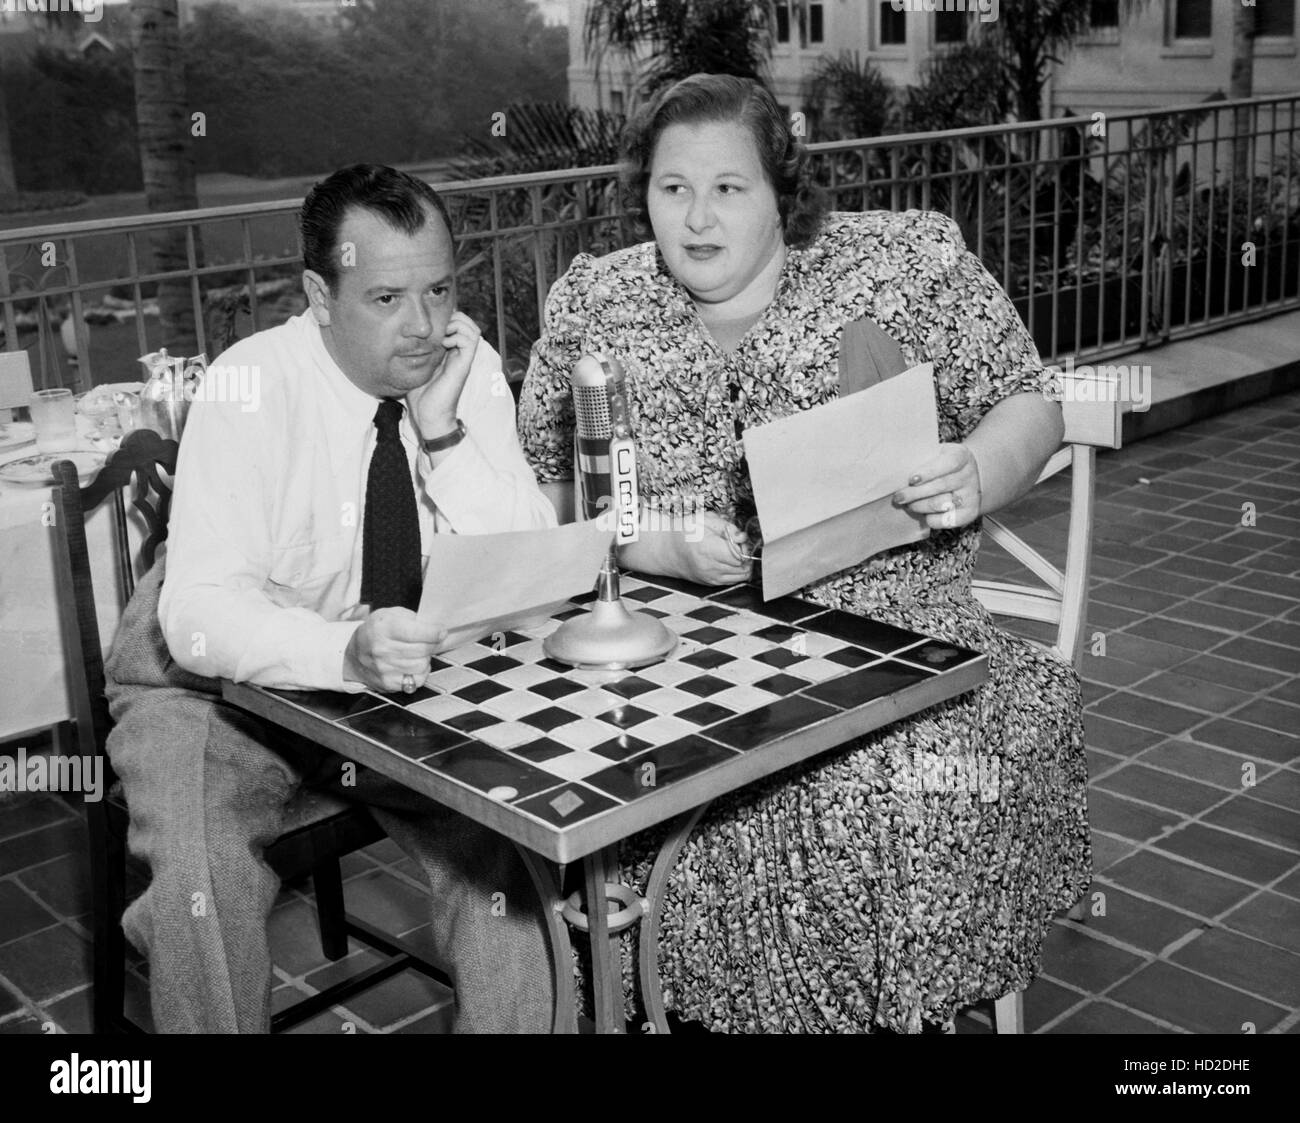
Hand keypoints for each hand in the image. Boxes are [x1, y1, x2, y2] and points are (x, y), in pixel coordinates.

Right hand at [342, 607, 447, 692]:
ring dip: (425, 658)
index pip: (415, 632)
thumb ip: (414, 618)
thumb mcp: (391, 614)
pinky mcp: (388, 683)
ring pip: (421, 665)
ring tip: (418, 652)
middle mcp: (382, 648)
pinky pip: (417, 680)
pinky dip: (420, 672)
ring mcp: (384, 668)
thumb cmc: (378, 631)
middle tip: (431, 640)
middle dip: (432, 644)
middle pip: (422, 649)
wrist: (354, 655)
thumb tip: (436, 628)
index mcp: (383, 627)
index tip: (441, 631)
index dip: (433, 632)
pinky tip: (412, 664)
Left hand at [406, 311, 480, 437]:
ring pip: (473, 329)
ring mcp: (463, 359)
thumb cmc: (421, 396)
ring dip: (458, 325)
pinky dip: (458, 336)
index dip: (448, 318)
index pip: (458, 325)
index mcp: (449, 353)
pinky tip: (444, 343)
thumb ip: (415, 354)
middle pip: (469, 323)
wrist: (429, 416)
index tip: (432, 324)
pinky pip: (470, 340)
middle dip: (455, 318)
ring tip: (443, 334)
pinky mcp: (464, 365)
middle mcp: (459, 354)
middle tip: (439, 327)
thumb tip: (401, 341)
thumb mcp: (415, 368)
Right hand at [667, 511, 752, 585]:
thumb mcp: (704, 519)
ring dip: (744, 563)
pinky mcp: (711, 583)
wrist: (665, 550)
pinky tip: (730, 560)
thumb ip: (727, 526)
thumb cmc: (682, 532)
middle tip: (738, 543)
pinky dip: (737, 571)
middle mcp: (709, 567)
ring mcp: (710, 577)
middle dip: (746, 554)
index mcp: (707, 549)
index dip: (744, 545)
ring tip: (734, 551)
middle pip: (743, 566)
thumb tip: (742, 537)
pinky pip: (734, 580)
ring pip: (741, 575)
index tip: (740, 538)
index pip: (740, 554)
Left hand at [891, 442, 982, 530]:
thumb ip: (920, 460)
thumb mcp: (934, 454)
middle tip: (898, 497)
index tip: (911, 480)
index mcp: (961, 455)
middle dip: (915, 494)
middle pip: (940, 486)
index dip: (929, 472)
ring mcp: (971, 494)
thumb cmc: (940, 465)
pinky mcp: (970, 512)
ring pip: (940, 504)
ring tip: (908, 504)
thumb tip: (896, 474)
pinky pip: (946, 520)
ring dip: (919, 506)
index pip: (948, 463)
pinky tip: (924, 513)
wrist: (964, 478)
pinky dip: (931, 519)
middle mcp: (969, 474)